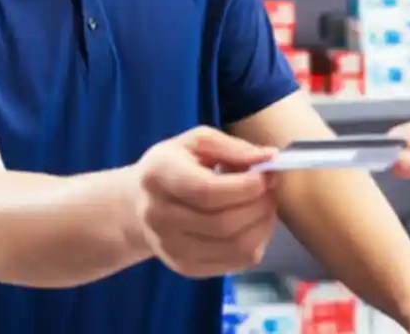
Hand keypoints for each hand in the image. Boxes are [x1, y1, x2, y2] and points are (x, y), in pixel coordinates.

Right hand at [130, 126, 279, 277]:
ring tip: (266, 205)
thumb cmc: (174, 165)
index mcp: (158, 176)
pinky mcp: (185, 267)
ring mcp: (170, 247)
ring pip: (234, 247)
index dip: (245, 186)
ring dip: (263, 225)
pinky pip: (235, 262)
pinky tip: (254, 224)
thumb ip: (233, 147)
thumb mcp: (197, 142)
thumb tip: (270, 157)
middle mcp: (159, 217)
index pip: (206, 191)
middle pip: (223, 222)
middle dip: (259, 205)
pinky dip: (256, 243)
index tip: (265, 175)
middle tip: (270, 188)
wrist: (139, 204)